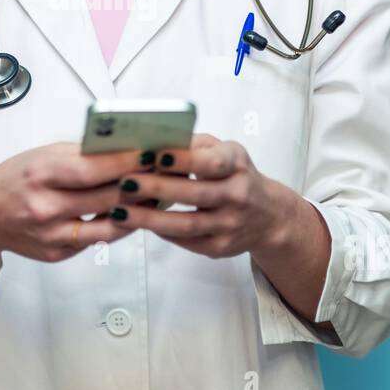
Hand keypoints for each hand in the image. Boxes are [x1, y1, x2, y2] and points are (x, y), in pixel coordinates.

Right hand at [0, 141, 158, 264]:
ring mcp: (52, 236)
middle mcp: (45, 209)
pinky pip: (98, 240)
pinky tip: (134, 213)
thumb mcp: (42, 156)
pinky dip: (119, 225)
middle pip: (106, 198)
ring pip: (110, 225)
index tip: (152, 153)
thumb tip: (123, 148)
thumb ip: (80, 154)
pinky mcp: (58, 253)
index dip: (126, 162)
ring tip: (159, 194)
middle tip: (166, 172)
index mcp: (40, 176)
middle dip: (140, 184)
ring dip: (138, 209)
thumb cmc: (16, 179)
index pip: (92, 170)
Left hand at [108, 132, 278, 257]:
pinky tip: (138, 224)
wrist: (269, 216)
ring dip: (149, 219)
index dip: (183, 159)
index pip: (211, 162)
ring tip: (120, 211)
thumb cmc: (235, 175)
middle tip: (125, 182)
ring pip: (186, 224)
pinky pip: (185, 241)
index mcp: (237, 165)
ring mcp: (230, 225)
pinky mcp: (220, 248)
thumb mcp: (226, 152)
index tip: (154, 155)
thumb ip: (194, 145)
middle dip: (156, 188)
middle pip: (194, 194)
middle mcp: (238, 195)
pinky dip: (160, 232)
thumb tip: (154, 141)